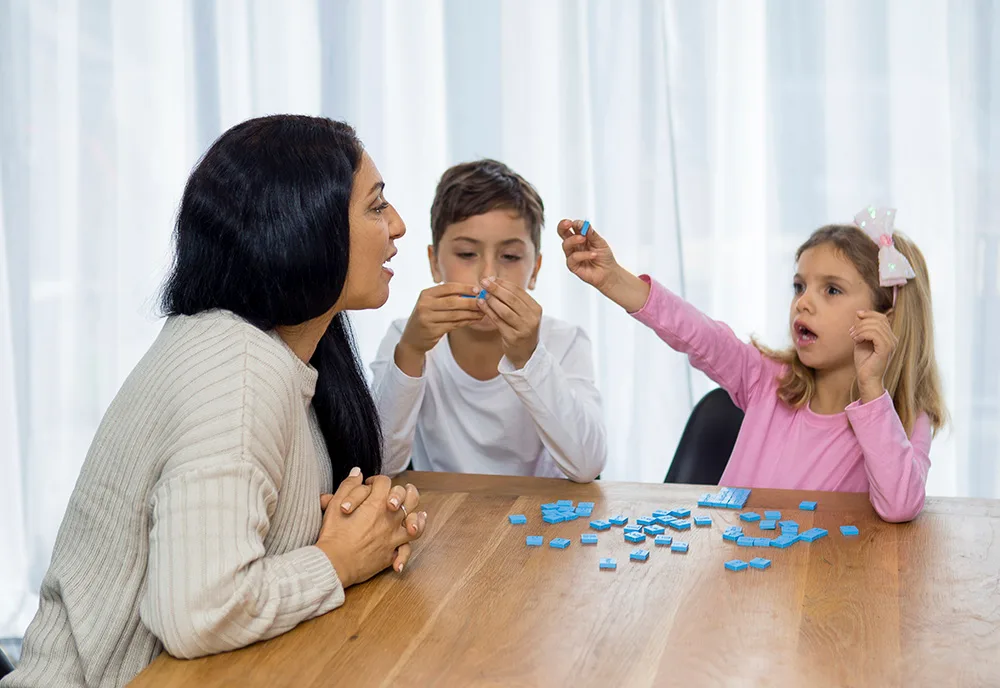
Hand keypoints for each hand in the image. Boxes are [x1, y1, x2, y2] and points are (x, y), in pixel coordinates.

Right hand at [316, 471, 426, 585]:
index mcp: (376, 504)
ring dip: (418, 517)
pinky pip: (406, 550)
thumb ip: (348, 486)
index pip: (384, 483)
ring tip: (420, 513)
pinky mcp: (389, 554)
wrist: (333, 563)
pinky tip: (411, 543)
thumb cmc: (333, 534)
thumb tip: (357, 472)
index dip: (377, 481)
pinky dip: (410, 546)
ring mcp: (392, 537)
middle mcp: (389, 519)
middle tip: (404, 490)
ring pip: (415, 523)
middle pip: (408, 498)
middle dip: (406, 491)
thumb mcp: (335, 504)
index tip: (369, 485)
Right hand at [395, 283, 485, 375]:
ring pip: (455, 314)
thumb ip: (447, 297)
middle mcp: (425, 305)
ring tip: (483, 312)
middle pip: (453, 301)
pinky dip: (466, 322)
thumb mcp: (431, 304)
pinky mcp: (432, 331)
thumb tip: (473, 292)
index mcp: (426, 294)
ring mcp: (427, 318)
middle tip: (484, 301)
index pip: (448, 287)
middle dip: (471, 301)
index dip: (464, 288)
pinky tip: (474, 320)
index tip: (478, 289)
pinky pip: (454, 325)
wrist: (412, 339)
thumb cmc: (427, 318)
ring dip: (471, 313)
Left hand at [476, 277, 541, 368]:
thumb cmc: (521, 329)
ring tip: (481, 293)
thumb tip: (493, 281)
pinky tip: (481, 305)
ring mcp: (523, 328)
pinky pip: (498, 321)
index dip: (503, 283)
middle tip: (483, 282)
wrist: (526, 354)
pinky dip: (488, 311)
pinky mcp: (513, 337)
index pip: (518, 291)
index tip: (491, 278)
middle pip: (511, 299)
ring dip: (491, 300)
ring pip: (504, 310)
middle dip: (496, 289)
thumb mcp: (523, 314)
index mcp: (536, 309)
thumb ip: (512, 300)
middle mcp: (532, 318)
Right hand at [556, 219, 649, 312]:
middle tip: (568, 223)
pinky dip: (584, 255)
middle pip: (562, 233)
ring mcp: (572, 255)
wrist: (609, 273)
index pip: (572, 227)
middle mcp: (574, 245)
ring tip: (584, 239)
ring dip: (574, 240)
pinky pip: (573, 258)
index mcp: (580, 237)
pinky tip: (593, 254)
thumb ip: (592, 234)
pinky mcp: (573, 266)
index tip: (578, 223)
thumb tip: (584, 225)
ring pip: (565, 244)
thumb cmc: (604, 257)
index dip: (573, 223)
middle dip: (562, 227)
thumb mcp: (600, 242)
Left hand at [851, 310, 896, 401]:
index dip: (869, 313)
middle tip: (852, 332)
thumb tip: (859, 313)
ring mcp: (891, 344)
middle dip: (862, 322)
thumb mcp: (861, 340)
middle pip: (879, 320)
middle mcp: (893, 339)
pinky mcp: (886, 349)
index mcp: (889, 336)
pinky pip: (875, 334)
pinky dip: (863, 334)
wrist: (866, 378)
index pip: (882, 317)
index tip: (857, 315)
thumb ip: (862, 328)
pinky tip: (857, 340)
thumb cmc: (864, 362)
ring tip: (853, 337)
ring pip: (876, 326)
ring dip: (860, 329)